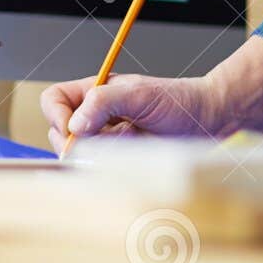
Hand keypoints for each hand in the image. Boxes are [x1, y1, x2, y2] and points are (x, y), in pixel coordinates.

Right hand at [39, 72, 218, 152]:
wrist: (208, 121)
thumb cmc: (178, 100)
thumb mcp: (139, 94)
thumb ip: (102, 102)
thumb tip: (73, 126)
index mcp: (93, 92)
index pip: (54, 100)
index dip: (56, 114)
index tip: (72, 128)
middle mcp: (95, 116)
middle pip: (59, 132)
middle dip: (79, 139)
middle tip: (108, 136)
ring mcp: (106, 140)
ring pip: (80, 155)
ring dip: (101, 152)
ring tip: (131, 140)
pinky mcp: (119, 161)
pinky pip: (100, 170)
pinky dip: (112, 165)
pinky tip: (135, 153)